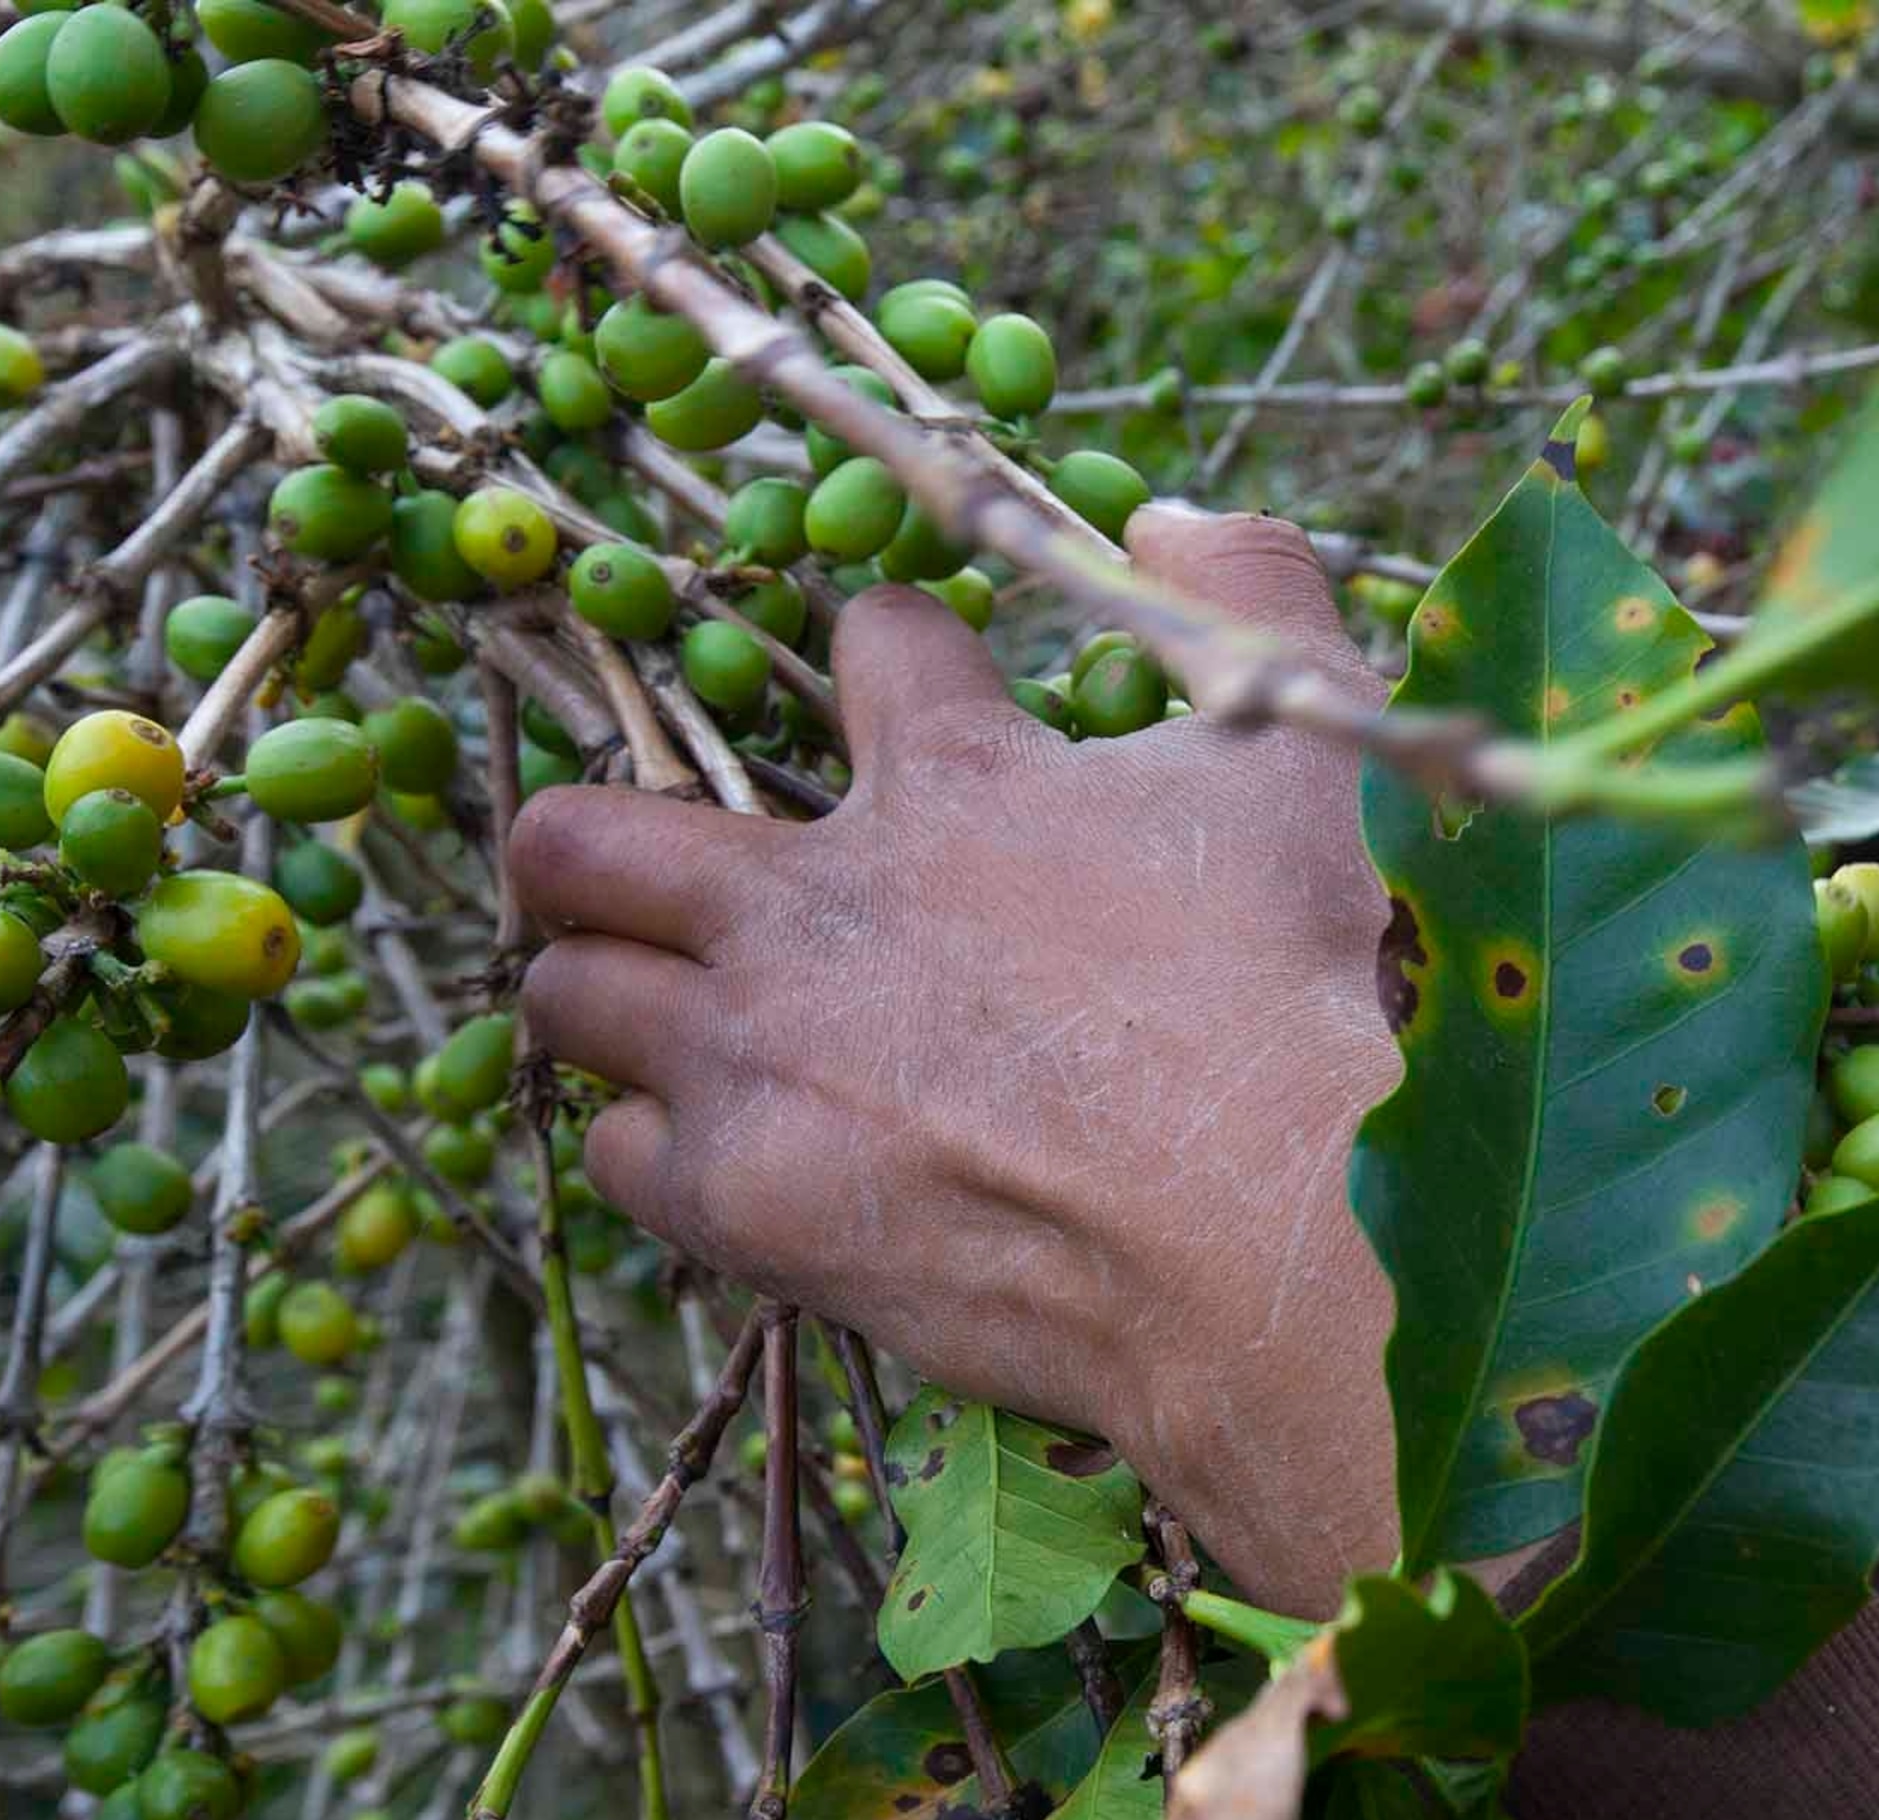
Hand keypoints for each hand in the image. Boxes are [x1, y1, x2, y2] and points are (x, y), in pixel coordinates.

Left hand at [508, 509, 1402, 1615]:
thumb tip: (1168, 522)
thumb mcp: (1312, 765)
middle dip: (581, 840)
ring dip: (605, 990)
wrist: (1265, 1238)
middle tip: (631, 868)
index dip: (894, 658)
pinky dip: (660, 1145)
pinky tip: (733, 1148)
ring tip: (661, 1010)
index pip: (866, 649)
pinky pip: (615, 1156)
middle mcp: (809, 905)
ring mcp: (757, 1057)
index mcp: (951, 777)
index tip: (913, 691)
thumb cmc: (1295, 1001)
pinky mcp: (744, 1203)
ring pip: (565, 997)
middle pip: (580, 835)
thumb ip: (1253, 604)